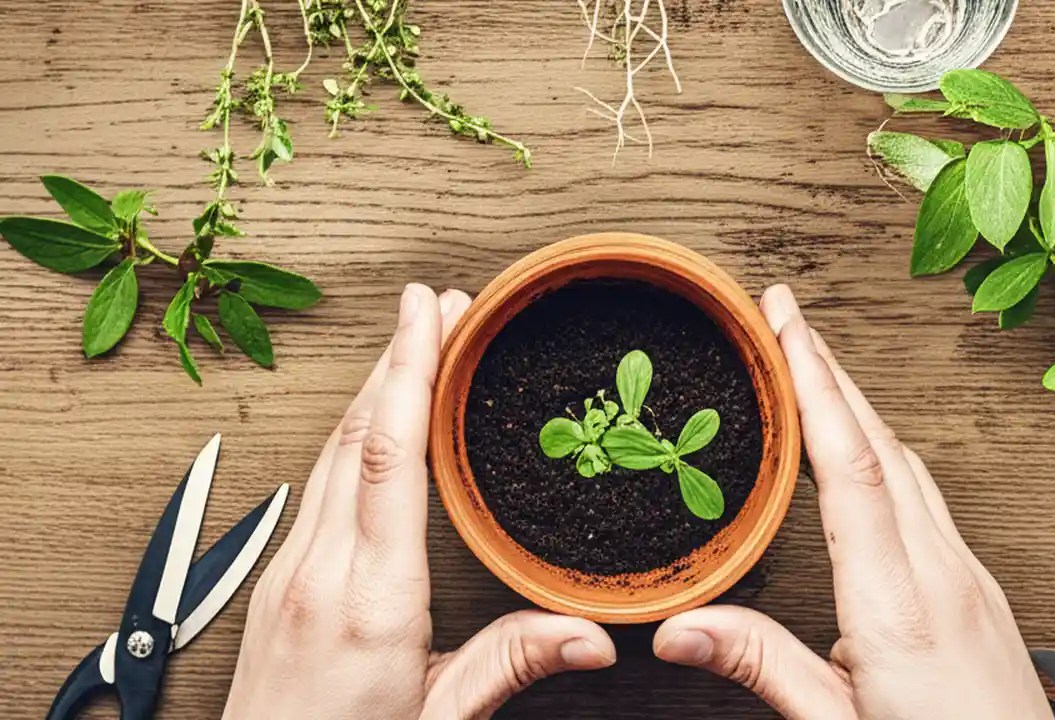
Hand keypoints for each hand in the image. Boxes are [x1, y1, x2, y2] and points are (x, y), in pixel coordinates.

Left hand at [223, 284, 616, 719]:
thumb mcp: (441, 718)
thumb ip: (512, 663)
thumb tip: (590, 636)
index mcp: (369, 600)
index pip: (390, 459)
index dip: (410, 372)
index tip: (429, 311)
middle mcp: (319, 570)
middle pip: (357, 435)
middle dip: (398, 356)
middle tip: (439, 302)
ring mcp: (287, 569)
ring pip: (331, 452)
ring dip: (374, 388)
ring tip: (416, 343)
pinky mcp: (276, 579)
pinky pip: (318, 482)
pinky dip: (354, 433)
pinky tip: (376, 423)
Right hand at [653, 285, 1051, 719]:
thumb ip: (761, 666)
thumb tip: (679, 625)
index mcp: (898, 604)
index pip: (851, 467)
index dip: (814, 384)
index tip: (784, 322)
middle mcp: (941, 574)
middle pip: (882, 443)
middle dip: (830, 367)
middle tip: (786, 312)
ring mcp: (968, 577)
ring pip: (908, 463)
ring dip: (858, 403)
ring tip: (813, 365)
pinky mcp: (977, 591)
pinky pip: (926, 495)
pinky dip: (884, 450)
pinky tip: (864, 454)